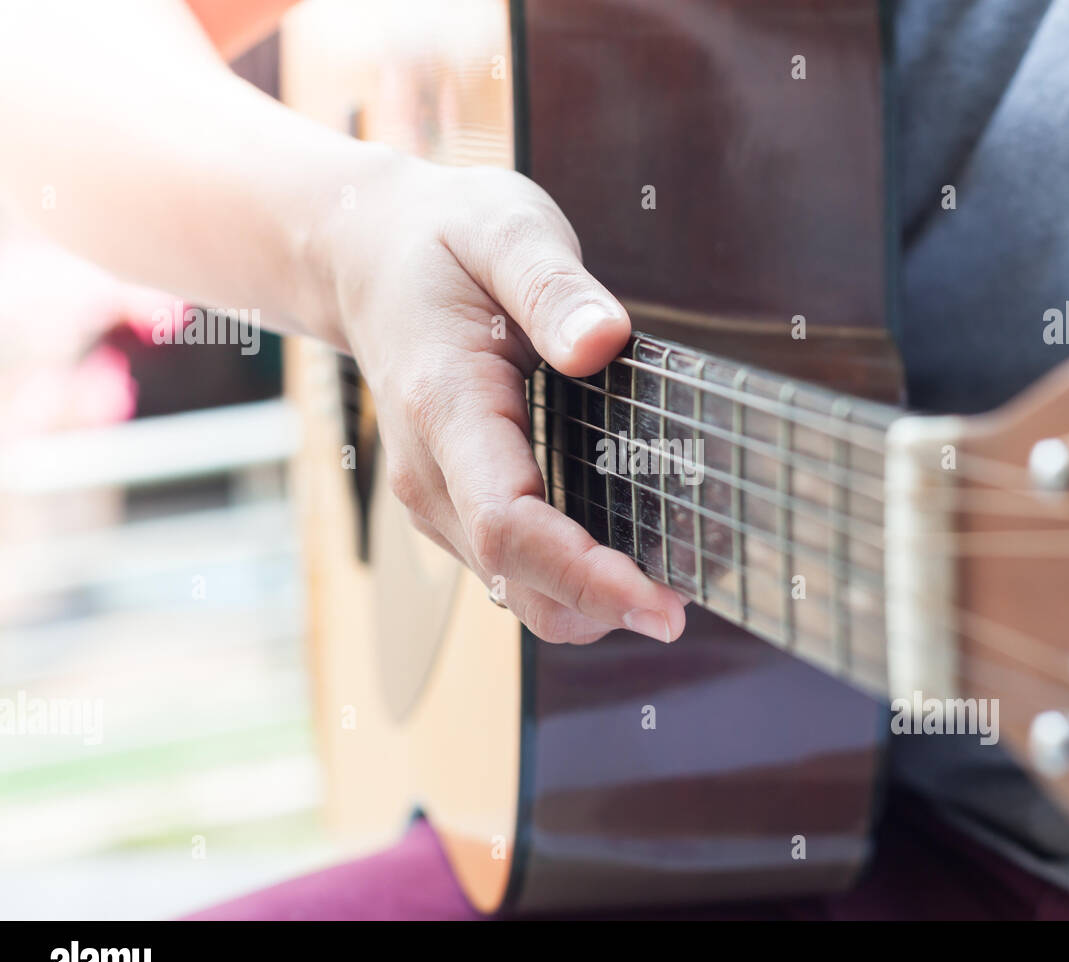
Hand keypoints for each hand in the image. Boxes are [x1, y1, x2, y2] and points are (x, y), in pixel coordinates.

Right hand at [326, 155, 687, 644]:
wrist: (368, 256)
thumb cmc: (443, 240)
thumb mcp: (504, 229)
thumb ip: (552, 287)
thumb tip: (604, 341)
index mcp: (444, 406)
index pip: (508, 523)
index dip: (585, 575)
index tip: (660, 603)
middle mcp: (430, 471)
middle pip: (515, 579)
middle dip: (600, 608)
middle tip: (684, 607)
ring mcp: (436, 496)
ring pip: (514, 588)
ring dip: (587, 601)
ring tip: (671, 580)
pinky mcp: (453, 502)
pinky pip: (511, 567)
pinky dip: (569, 578)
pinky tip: (626, 554)